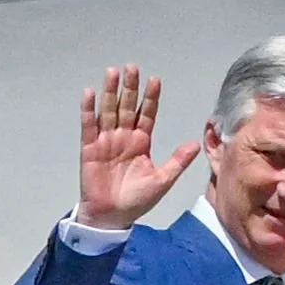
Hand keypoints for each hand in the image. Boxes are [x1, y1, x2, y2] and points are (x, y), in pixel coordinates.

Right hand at [76, 64, 199, 230]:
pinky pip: (89, 126)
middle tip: (132, 67)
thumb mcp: (162, 180)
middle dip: (130, 87)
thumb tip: (195, 143)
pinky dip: (89, 110)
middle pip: (127, 106)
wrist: (112, 217)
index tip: (155, 80)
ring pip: (108, 111)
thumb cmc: (136, 200)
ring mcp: (106, 141)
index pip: (146, 114)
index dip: (150, 98)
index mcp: (141, 142)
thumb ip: (177, 161)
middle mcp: (124, 137)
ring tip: (113, 73)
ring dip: (110, 92)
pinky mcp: (90, 148)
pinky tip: (91, 93)